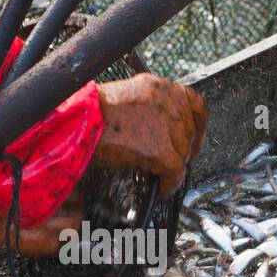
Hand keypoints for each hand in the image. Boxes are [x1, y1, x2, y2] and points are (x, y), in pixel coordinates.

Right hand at [91, 74, 206, 194]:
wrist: (78, 124)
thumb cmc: (92, 115)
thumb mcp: (128, 100)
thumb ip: (150, 110)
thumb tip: (161, 133)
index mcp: (159, 86)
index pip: (194, 103)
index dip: (197, 126)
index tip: (194, 140)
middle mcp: (168, 100)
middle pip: (189, 131)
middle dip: (182, 149)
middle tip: (170, 163)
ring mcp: (166, 125)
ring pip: (183, 153)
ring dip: (173, 168)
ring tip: (157, 175)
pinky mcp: (161, 149)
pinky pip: (175, 172)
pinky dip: (170, 184)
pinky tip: (161, 189)